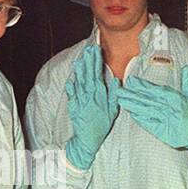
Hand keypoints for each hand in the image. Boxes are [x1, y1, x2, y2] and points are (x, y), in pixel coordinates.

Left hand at [63, 44, 119, 169]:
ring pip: (80, 82)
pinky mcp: (73, 106)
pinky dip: (71, 86)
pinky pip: (72, 94)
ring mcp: (80, 101)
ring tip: (80, 58)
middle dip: (88, 61)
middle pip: (88, 75)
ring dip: (80, 70)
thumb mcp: (113, 110)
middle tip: (88, 49)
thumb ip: (114, 94)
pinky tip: (71, 77)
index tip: (96, 51)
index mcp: (100, 96)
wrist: (88, 139)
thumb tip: (116, 80)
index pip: (98, 75)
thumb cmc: (102, 125)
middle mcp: (90, 96)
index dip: (96, 62)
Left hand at [116, 66, 187, 163]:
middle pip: (147, 99)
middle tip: (119, 89)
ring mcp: (166, 119)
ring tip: (121, 100)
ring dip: (133, 105)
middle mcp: (169, 107)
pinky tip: (132, 114)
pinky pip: (150, 124)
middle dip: (132, 94)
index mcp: (176, 97)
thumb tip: (185, 69)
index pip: (155, 90)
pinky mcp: (165, 131)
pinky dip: (141, 119)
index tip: (131, 81)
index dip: (142, 86)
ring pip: (146, 110)